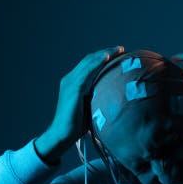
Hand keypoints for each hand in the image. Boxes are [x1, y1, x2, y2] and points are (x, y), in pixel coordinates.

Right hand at [37, 45, 124, 162]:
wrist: (62, 134)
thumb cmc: (75, 126)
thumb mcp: (88, 108)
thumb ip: (95, 99)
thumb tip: (113, 98)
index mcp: (72, 83)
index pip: (88, 65)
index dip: (101, 58)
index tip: (116, 54)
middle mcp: (69, 80)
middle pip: (89, 60)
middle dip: (105, 52)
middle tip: (120, 49)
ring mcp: (70, 83)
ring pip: (88, 63)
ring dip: (104, 54)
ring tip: (118, 50)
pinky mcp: (73, 89)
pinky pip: (86, 72)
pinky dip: (97, 63)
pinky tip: (106, 58)